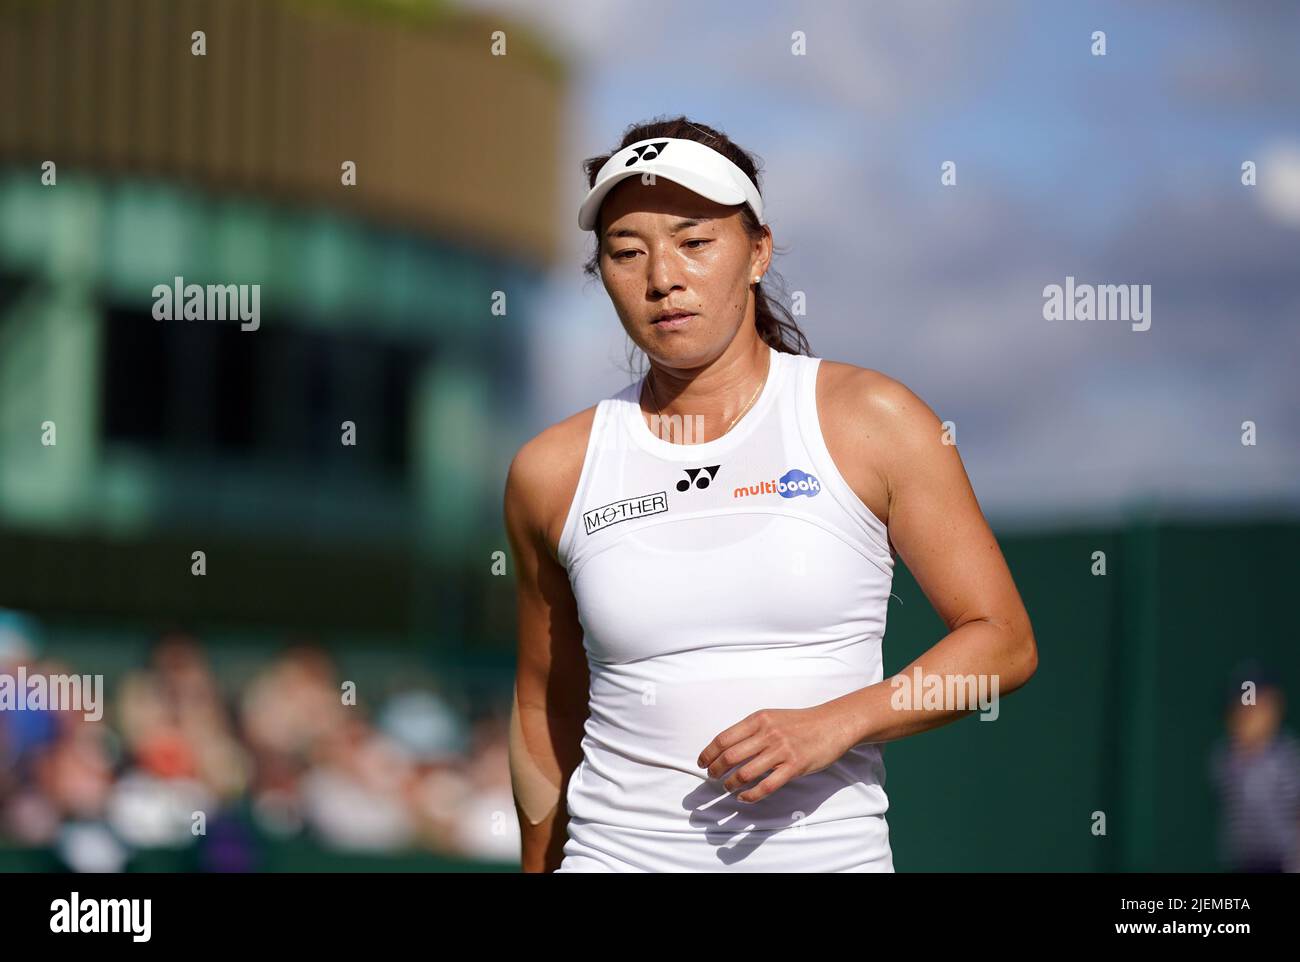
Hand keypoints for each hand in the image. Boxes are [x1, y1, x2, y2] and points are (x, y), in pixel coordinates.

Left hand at [696, 705, 854, 802]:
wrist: (832, 724)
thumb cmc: (799, 722)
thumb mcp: (771, 717)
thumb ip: (751, 730)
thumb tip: (726, 747)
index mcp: (758, 719)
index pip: (723, 739)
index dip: (708, 753)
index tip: (702, 763)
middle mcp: (767, 734)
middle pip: (730, 757)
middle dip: (716, 770)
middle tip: (712, 777)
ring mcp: (781, 751)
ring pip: (746, 773)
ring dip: (731, 784)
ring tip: (727, 788)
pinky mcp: (794, 767)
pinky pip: (766, 786)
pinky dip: (750, 796)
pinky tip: (744, 798)